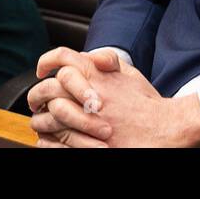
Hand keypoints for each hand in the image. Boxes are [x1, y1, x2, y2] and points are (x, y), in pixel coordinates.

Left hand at [27, 47, 199, 147]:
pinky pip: (53, 142)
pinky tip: (49, 139)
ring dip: (40, 119)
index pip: (62, 59)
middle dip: (37, 93)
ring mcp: (86, 121)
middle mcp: (89, 96)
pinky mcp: (86, 144)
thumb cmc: (146, 104)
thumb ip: (107, 61)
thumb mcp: (130, 73)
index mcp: (97, 76)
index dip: (47, 61)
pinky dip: (47, 140)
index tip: (42, 70)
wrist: (163, 130)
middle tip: (36, 100)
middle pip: (48, 88)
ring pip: (47, 117)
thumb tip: (89, 55)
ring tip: (41, 122)